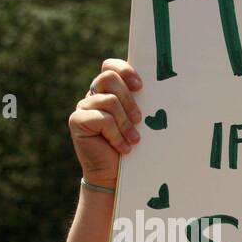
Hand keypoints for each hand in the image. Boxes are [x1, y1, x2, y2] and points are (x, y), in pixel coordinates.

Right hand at [69, 59, 143, 188]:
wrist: (116, 175)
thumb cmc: (133, 147)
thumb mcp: (141, 123)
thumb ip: (143, 104)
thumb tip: (165, 88)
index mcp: (109, 91)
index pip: (110, 66)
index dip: (124, 70)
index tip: (140, 86)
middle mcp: (94, 95)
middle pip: (109, 78)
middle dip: (129, 99)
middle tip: (139, 119)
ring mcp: (83, 107)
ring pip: (109, 100)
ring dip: (126, 122)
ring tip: (135, 139)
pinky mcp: (77, 121)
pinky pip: (102, 119)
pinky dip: (117, 135)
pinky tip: (124, 148)